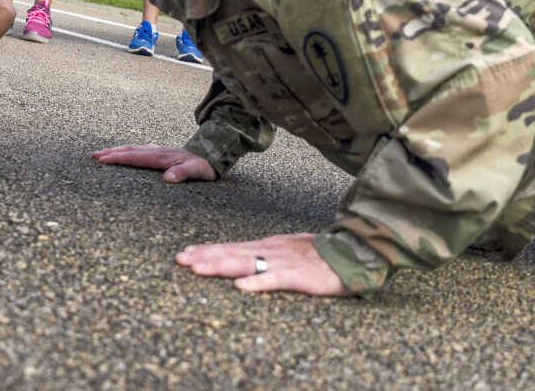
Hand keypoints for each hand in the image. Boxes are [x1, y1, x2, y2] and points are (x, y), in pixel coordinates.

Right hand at [92, 144, 215, 182]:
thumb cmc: (204, 165)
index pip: (135, 157)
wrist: (213, 153)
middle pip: (130, 150)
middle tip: (94, 155)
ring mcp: (159, 150)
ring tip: (104, 152)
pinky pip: (141, 150)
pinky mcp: (162, 152)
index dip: (118, 158)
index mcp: (161, 157)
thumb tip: (168, 177)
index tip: (102, 159)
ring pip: (134, 148)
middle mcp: (157, 151)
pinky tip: (129, 152)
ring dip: (118, 150)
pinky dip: (130, 151)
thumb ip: (183, 173)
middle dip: (111, 152)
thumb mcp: (197, 171)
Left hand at [176, 233, 348, 295]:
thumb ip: (267, 256)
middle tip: (180, 260)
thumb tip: (244, 265)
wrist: (354, 250)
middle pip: (232, 253)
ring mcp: (284, 262)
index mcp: (268, 246)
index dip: (207, 250)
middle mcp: (271, 251)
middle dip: (205, 257)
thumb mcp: (288, 251)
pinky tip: (242, 287)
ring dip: (221, 265)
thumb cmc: (321, 255)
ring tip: (198, 269)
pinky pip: (276, 280)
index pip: (232, 247)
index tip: (184, 253)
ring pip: (247, 263)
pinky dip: (259, 282)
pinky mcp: (299, 276)